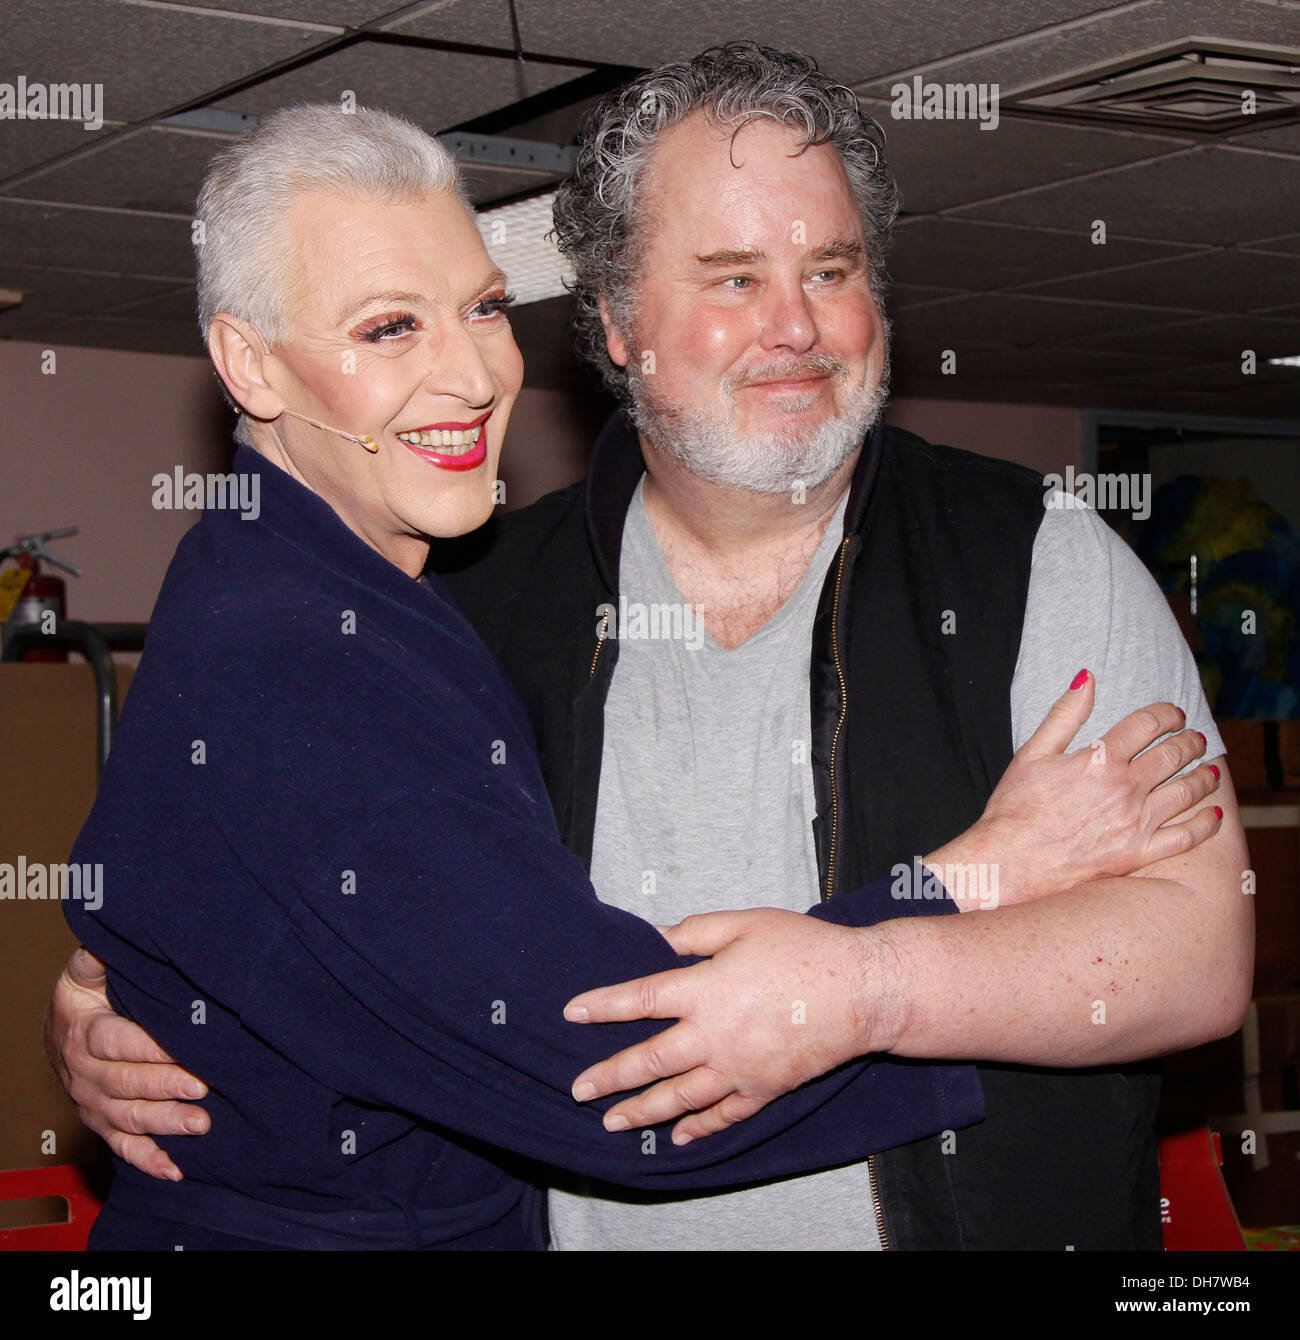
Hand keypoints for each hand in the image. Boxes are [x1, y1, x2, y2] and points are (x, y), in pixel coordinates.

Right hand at [45, 946, 210, 1179]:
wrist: (58, 1037)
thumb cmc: (82, 1001)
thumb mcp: (82, 976)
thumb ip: (94, 961)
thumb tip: (101, 942)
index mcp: (84, 1034)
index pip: (117, 1043)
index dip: (149, 1050)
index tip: (183, 1052)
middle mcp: (86, 1074)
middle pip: (126, 1084)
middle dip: (165, 1088)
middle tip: (203, 1088)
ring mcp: (95, 1104)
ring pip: (129, 1118)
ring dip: (165, 1123)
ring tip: (201, 1124)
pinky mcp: (104, 1124)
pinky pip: (123, 1147)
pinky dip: (148, 1161)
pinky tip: (176, 1170)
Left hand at [565, 908, 890, 1144]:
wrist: (863, 990)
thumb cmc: (804, 948)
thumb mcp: (745, 924)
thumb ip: (694, 933)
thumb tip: (655, 938)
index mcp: (705, 990)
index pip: (640, 1000)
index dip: (603, 1005)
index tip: (572, 1013)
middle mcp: (714, 1036)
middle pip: (649, 1062)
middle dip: (609, 1077)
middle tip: (578, 1090)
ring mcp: (739, 1068)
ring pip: (679, 1097)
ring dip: (641, 1111)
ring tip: (612, 1122)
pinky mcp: (765, 1088)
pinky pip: (724, 1114)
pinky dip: (698, 1127)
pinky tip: (677, 1136)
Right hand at [924, 670, 1221, 908]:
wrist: (1011, 862)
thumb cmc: (1015, 807)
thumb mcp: (1032, 753)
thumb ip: (1065, 714)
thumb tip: (1087, 677)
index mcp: (1101, 759)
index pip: (1148, 724)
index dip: (1167, 713)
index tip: (1174, 714)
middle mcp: (1125, 787)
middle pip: (1174, 754)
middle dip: (1191, 741)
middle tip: (1196, 739)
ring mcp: (1136, 822)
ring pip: (1187, 792)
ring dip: (1204, 776)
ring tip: (1210, 771)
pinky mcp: (1139, 853)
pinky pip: (1185, 837)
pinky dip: (1205, 823)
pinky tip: (1213, 813)